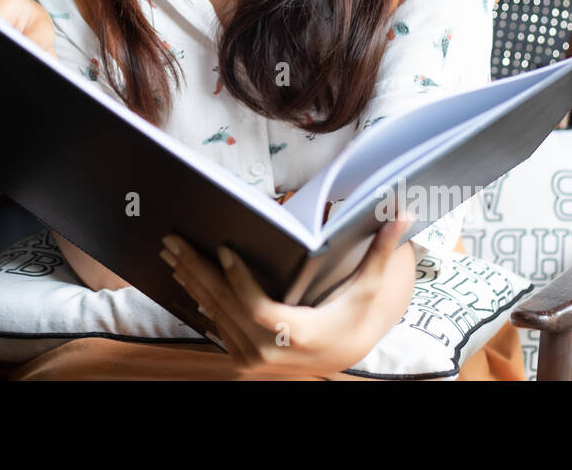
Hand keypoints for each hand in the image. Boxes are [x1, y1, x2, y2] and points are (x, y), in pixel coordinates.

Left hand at [159, 216, 415, 376]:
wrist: (343, 356)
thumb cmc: (354, 318)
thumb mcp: (369, 288)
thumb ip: (381, 251)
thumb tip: (401, 213)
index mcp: (298, 333)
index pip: (258, 307)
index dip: (238, 279)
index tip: (223, 249)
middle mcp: (270, 351)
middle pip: (225, 307)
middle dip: (197, 270)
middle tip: (174, 239)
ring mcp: (253, 358)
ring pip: (213, 315)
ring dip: (190, 280)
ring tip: (170, 250)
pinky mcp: (242, 358)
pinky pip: (214, 325)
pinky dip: (198, 298)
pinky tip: (183, 275)